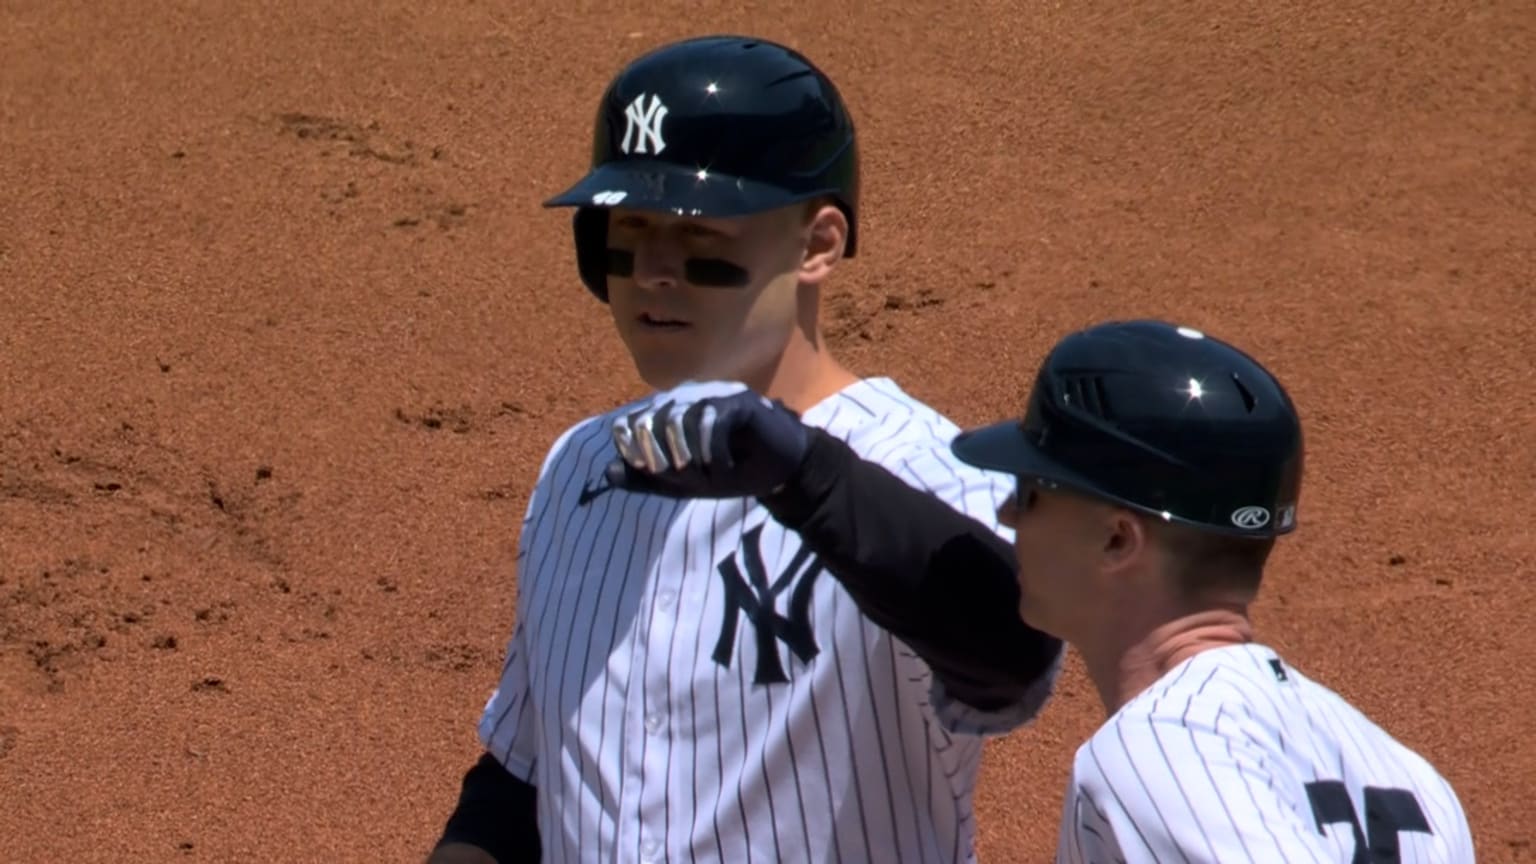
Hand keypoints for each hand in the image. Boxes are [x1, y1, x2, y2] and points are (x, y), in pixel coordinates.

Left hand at [606, 381, 810, 499]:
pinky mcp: (738, 400)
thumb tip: (608, 473)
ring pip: (677, 421)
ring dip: (690, 459)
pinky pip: (709, 422)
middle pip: (650, 423)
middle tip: (686, 478)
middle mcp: (685, 397)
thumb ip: (645, 479)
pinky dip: (713, 454)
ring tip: (708, 476)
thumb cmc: (729, 472)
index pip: (628, 423)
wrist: (778, 472)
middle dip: (663, 461)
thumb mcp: (681, 483)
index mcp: (668, 413)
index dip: (634, 451)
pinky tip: (725, 469)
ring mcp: (712, 395)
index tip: (655, 474)